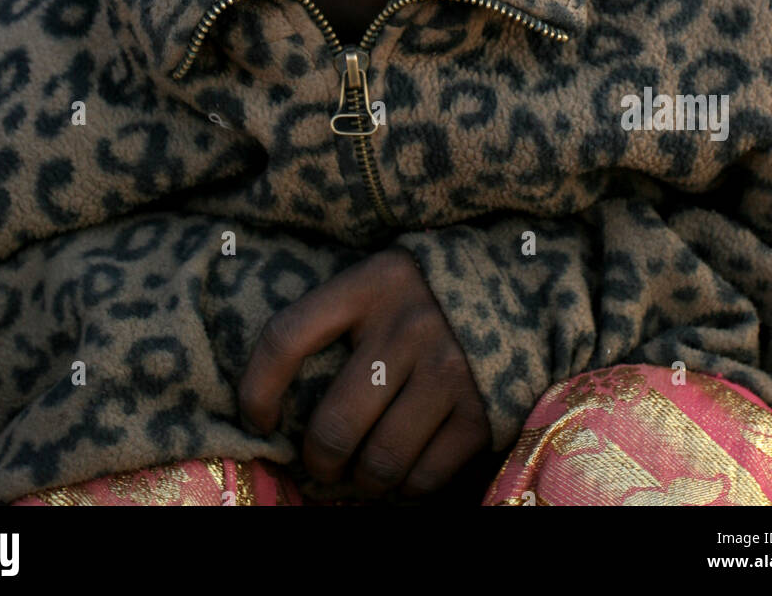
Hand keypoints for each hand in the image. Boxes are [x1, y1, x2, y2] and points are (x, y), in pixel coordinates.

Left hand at [237, 245, 491, 497]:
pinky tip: (403, 471)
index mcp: (369, 284)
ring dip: (362, 482)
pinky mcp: (480, 409)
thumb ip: (333, 322)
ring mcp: (449, 369)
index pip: (288, 337)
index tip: (259, 420)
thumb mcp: (374, 284)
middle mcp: (408, 325)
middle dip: (318, 461)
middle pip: (335, 425)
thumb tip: (278, 408)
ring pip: (379, 461)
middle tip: (321, 465)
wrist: (514, 288)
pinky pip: (425, 478)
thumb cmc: (420, 296)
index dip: (257, 389)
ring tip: (360, 472)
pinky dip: (406, 488)